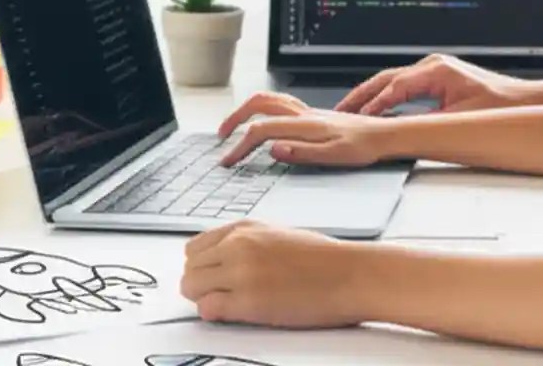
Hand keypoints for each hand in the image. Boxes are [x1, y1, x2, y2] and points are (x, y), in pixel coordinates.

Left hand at [181, 220, 365, 328]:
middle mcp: (239, 245)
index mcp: (245, 228)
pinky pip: (207, 309)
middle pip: (190, 268)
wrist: (352, 274)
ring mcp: (242, 272)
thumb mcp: (279, 236)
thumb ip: (246, 244)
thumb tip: (222, 263)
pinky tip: (236, 313)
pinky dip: (215, 314)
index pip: (195, 247)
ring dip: (206, 299)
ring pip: (191, 287)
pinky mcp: (248, 301)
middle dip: (202, 284)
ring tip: (233, 304)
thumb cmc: (326, 259)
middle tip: (224, 294)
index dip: (204, 266)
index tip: (215, 277)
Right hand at [217, 92, 386, 166]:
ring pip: (270, 100)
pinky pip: (282, 105)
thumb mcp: (335, 156)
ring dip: (248, 110)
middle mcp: (305, 114)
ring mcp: (309, 112)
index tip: (228, 161)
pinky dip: (264, 110)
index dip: (240, 146)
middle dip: (235, 117)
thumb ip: (303, 152)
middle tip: (222, 136)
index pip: (262, 130)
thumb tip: (273, 148)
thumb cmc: (365, 148)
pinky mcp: (315, 115)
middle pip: (260, 104)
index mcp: (305, 124)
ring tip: (235, 126)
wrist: (385, 135)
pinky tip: (266, 123)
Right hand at [335, 53, 529, 114]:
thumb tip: (397, 132)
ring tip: (349, 112)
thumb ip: (425, 124)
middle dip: (360, 97)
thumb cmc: (500, 108)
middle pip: (386, 79)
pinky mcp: (439, 80)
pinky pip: (405, 88)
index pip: (393, 87)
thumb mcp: (458, 120)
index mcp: (437, 71)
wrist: (525, 102)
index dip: (372, 106)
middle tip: (337, 113)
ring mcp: (435, 71)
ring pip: (393, 82)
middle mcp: (433, 66)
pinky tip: (376, 111)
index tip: (355, 121)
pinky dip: (387, 99)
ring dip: (371, 97)